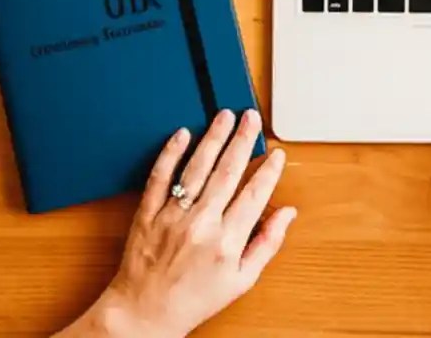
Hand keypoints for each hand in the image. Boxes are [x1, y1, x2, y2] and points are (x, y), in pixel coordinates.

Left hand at [60, 109, 295, 337]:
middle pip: (227, 172)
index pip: (254, 194)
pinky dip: (170, 154)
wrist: (144, 314)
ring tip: (224, 116)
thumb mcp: (242, 281)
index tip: (276, 153)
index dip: (269, 170)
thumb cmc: (194, 300)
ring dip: (213, 138)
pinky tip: (182, 135)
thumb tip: (287, 214)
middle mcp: (200, 224)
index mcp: (227, 241)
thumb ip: (267, 243)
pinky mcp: (147, 214)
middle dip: (242, 140)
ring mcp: (172, 217)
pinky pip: (160, 177)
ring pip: (196, 168)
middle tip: (251, 118)